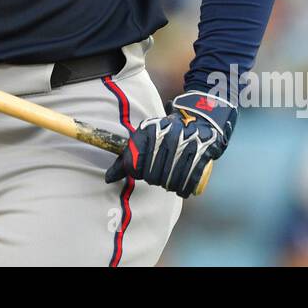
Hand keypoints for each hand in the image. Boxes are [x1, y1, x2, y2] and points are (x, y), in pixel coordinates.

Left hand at [104, 90, 236, 196]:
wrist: (198, 119)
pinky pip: (187, 181)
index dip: (136, 172)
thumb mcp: (145, 136)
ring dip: (168, 184)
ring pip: (168, 180)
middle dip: (153, 178)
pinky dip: (183, 188)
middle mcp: (165, 137)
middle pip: (151, 175)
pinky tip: (181, 188)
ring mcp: (183, 146)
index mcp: (148, 131)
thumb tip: (108, 178)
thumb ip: (126, 157)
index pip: (134, 165)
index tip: (141, 171)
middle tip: (157, 176)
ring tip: (168, 181)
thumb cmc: (165, 132)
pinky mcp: (199, 155)